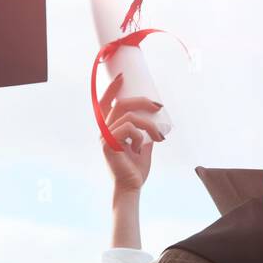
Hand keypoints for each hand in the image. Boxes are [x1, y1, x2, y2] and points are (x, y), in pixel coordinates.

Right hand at [98, 74, 163, 195]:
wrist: (131, 186)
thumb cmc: (136, 168)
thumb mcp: (144, 145)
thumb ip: (145, 132)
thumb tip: (156, 121)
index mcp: (109, 128)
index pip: (106, 103)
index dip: (112, 88)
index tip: (123, 76)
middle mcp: (104, 130)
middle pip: (120, 104)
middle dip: (141, 101)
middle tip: (159, 106)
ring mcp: (104, 136)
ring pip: (129, 117)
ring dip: (149, 125)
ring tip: (159, 137)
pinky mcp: (107, 144)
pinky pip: (128, 128)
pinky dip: (139, 135)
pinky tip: (140, 148)